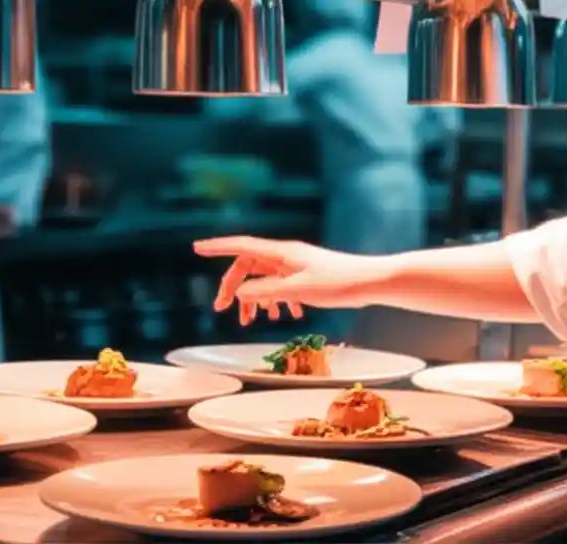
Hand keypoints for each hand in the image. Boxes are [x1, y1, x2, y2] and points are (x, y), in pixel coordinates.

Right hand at [193, 236, 382, 325]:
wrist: (370, 283)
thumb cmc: (337, 283)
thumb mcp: (297, 290)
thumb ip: (266, 291)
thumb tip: (240, 292)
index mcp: (281, 253)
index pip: (242, 247)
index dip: (218, 248)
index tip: (196, 248)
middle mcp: (286, 255)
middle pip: (249, 265)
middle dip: (233, 286)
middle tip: (224, 310)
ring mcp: (297, 265)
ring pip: (264, 278)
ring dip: (254, 298)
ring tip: (250, 320)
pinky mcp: (308, 276)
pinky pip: (281, 285)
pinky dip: (276, 300)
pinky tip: (284, 316)